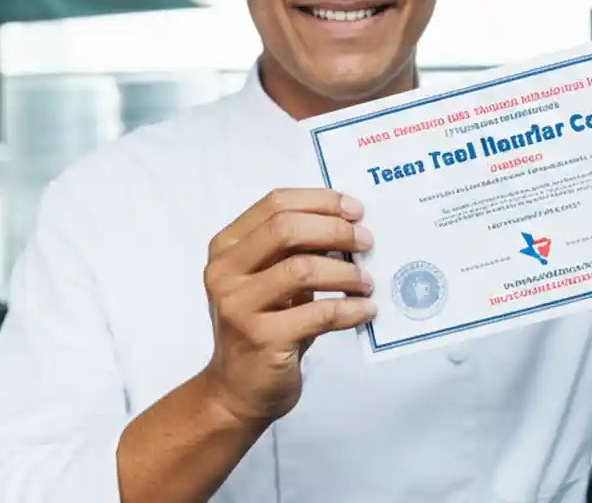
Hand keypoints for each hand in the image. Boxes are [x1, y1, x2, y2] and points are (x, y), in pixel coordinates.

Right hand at [200, 189, 375, 423]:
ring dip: (345, 272)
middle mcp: (225, 273)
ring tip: (367, 281)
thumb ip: (293, 251)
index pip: (274, 204)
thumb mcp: (269, 281)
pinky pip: (318, 314)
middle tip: (366, 241)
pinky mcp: (262, 339)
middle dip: (334, 230)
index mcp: (225, 248)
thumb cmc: (262, 327)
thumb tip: (348, 225)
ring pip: (302, 269)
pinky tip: (365, 310)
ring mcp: (239, 307)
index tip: (355, 210)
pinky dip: (350, 309)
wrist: (236, 390)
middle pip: (285, 229)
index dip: (320, 201)